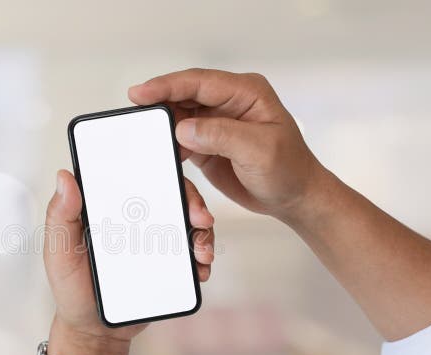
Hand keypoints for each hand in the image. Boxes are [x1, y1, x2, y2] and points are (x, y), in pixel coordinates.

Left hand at [43, 169, 213, 354]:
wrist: (94, 331)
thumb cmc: (71, 288)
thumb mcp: (59, 252)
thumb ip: (60, 217)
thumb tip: (64, 176)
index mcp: (109, 208)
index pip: (138, 177)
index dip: (161, 171)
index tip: (175, 180)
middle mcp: (135, 219)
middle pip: (172, 196)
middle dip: (193, 203)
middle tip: (200, 219)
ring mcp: (154, 241)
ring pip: (187, 223)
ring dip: (203, 232)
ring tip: (202, 252)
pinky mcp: (169, 264)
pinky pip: (191, 253)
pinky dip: (202, 257)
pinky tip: (201, 268)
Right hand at [128, 68, 329, 222]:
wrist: (294, 197)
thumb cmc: (289, 170)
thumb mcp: (259, 151)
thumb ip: (221, 135)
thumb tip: (184, 127)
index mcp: (245, 93)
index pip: (199, 82)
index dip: (167, 85)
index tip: (140, 93)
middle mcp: (228, 103)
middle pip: (184, 96)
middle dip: (159, 105)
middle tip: (136, 117)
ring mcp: (216, 122)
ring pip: (178, 117)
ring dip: (163, 129)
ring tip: (146, 139)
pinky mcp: (207, 143)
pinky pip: (180, 138)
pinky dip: (169, 146)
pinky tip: (161, 154)